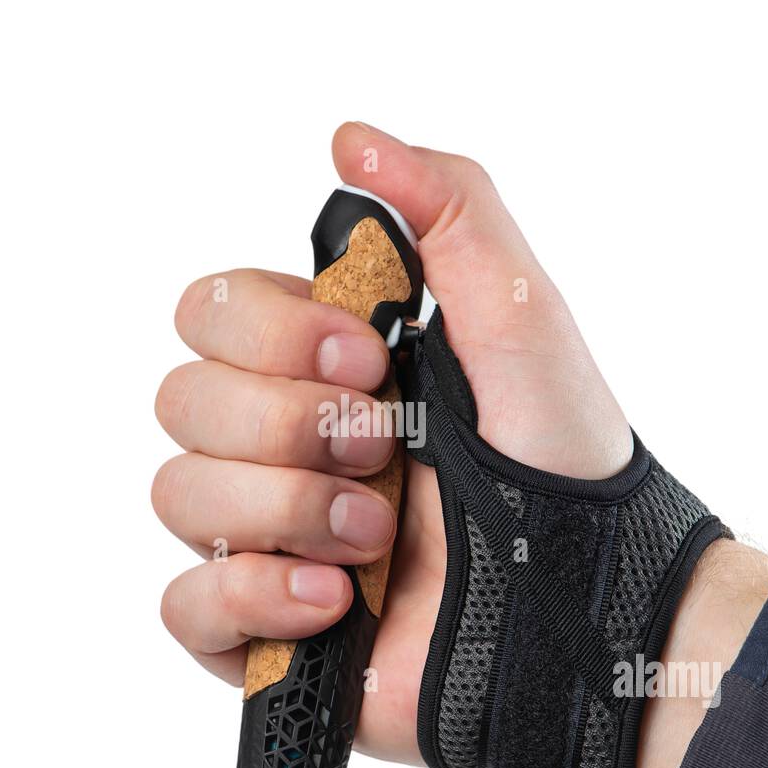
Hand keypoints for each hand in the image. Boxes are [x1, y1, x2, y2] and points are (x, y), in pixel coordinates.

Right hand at [153, 122, 632, 765]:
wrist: (588, 601)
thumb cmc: (564, 460)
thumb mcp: (519, 313)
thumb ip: (449, 207)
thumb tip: (352, 139)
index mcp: (321, 366)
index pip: (210, 313)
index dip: (272, 333)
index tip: (370, 359)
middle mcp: (281, 445)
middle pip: (182, 401)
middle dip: (287, 424)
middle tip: (383, 446)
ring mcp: (266, 536)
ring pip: (179, 495)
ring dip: (285, 508)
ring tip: (376, 536)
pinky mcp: (265, 628)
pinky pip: (184, 607)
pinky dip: (253, 596)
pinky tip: (333, 601)